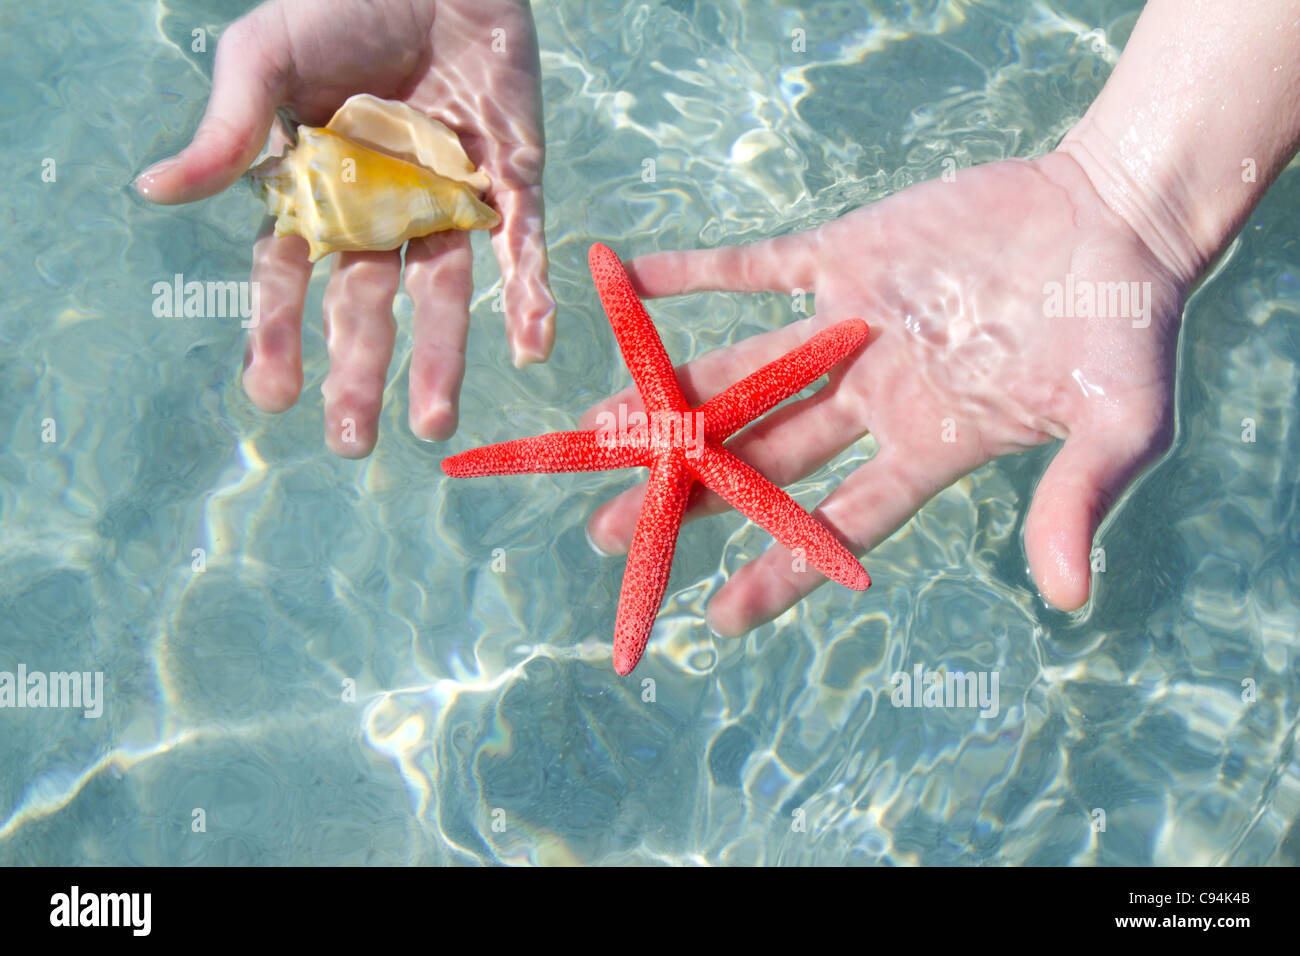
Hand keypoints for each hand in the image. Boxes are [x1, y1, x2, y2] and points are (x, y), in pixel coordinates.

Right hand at [135, 0, 553, 455]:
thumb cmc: (343, 1)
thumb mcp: (266, 53)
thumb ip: (229, 125)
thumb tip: (157, 189)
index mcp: (320, 190)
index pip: (293, 277)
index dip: (282, 334)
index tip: (273, 394)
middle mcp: (384, 210)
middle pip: (368, 304)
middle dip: (361, 372)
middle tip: (354, 440)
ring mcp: (449, 201)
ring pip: (445, 293)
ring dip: (443, 357)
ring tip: (434, 422)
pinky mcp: (510, 183)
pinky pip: (522, 248)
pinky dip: (528, 294)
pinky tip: (530, 348)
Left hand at [579, 153, 1185, 636]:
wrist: (1116, 217)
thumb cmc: (1129, 330)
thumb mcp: (1121, 426)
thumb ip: (1080, 501)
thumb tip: (1068, 596)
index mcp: (929, 446)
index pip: (839, 522)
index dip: (782, 571)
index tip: (717, 619)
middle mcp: (872, 395)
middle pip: (761, 457)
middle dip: (685, 495)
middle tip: (607, 535)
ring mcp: (849, 325)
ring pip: (740, 373)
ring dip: (669, 398)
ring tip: (595, 430)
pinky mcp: (844, 254)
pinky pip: (751, 268)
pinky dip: (691, 274)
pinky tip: (626, 285)